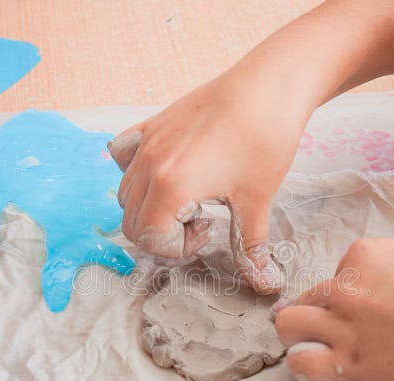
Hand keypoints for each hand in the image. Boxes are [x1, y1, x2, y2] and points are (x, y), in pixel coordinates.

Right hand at [108, 72, 311, 293]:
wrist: (270, 85)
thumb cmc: (265, 139)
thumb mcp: (257, 201)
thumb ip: (250, 247)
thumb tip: (263, 283)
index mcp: (171, 187)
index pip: (148, 239)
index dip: (177, 248)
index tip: (210, 233)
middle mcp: (149, 164)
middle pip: (131, 221)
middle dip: (162, 233)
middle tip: (201, 221)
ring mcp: (147, 141)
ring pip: (125, 192)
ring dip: (151, 207)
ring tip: (191, 196)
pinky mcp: (153, 123)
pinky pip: (123, 155)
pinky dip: (136, 172)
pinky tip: (169, 170)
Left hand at [275, 238, 393, 380]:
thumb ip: (391, 275)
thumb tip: (381, 291)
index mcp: (367, 254)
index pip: (338, 270)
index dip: (351, 291)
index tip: (371, 307)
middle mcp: (348, 286)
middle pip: (309, 296)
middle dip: (320, 312)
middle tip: (337, 329)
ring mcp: (344, 325)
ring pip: (290, 325)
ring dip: (299, 336)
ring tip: (316, 347)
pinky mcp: (347, 364)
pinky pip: (301, 363)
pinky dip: (304, 366)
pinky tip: (320, 369)